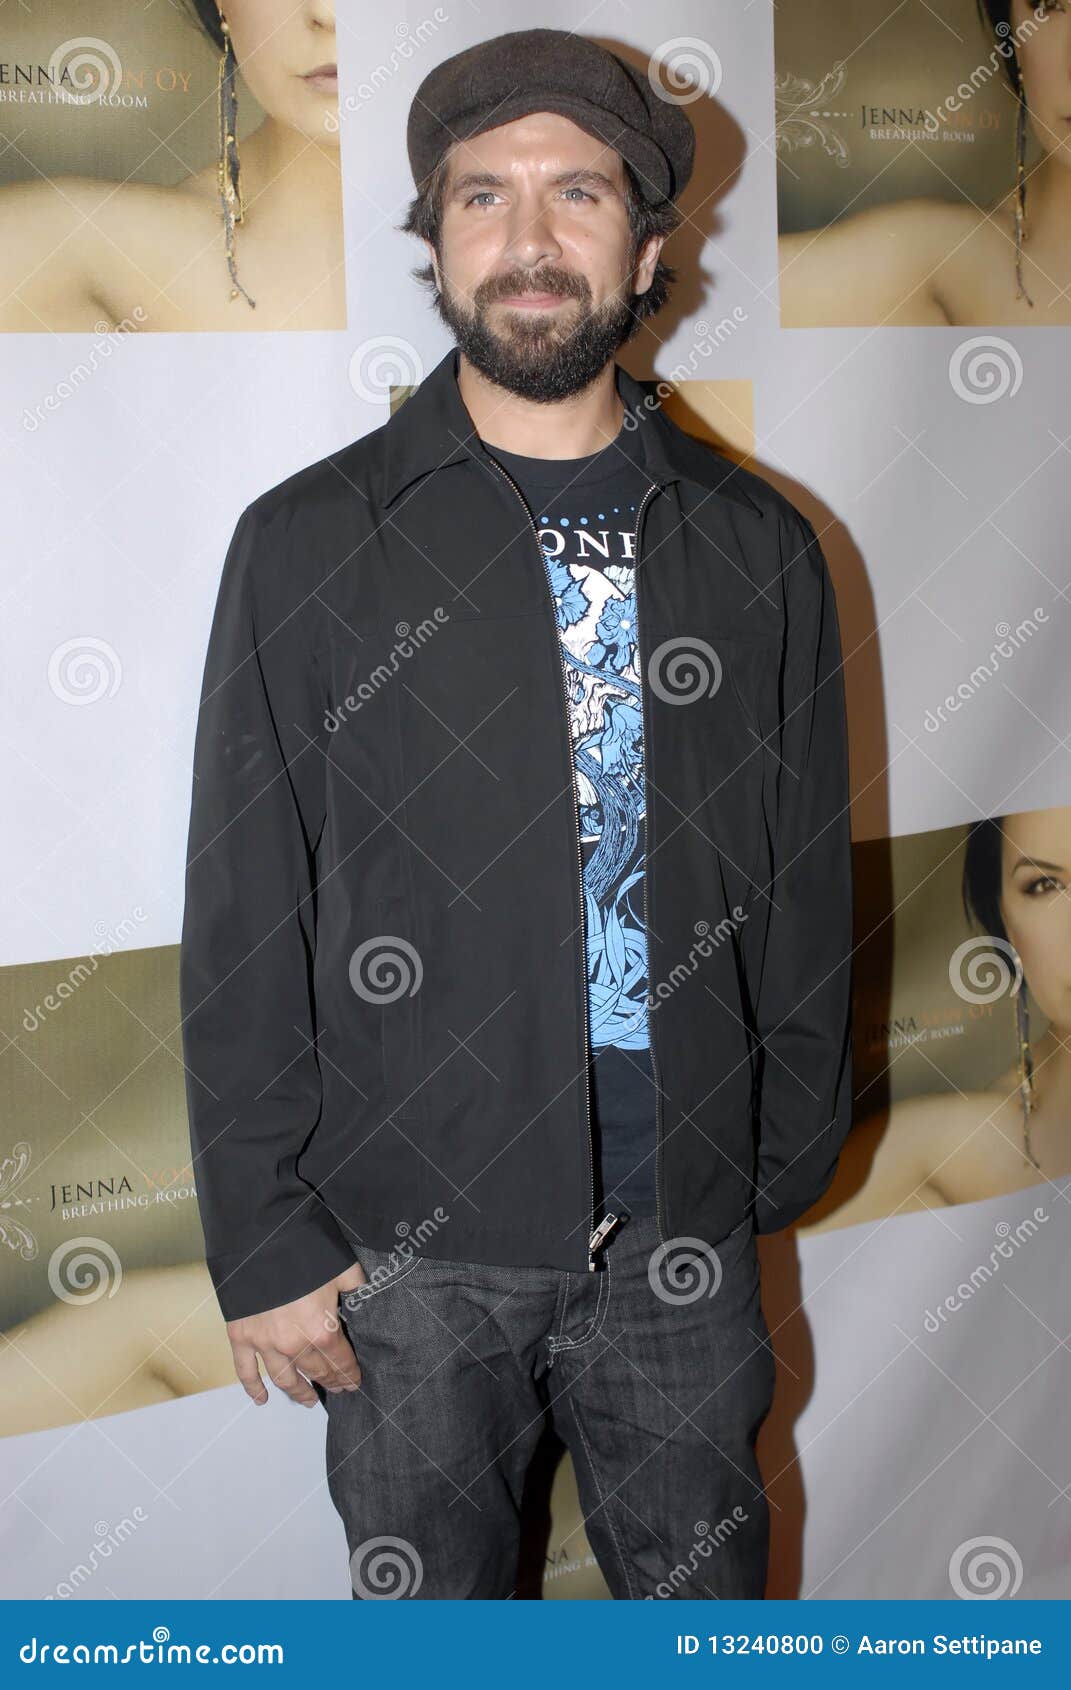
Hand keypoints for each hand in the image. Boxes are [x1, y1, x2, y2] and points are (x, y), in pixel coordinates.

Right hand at [227, 1262, 368, 1406]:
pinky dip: (252, 1388)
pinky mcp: (241, 1335)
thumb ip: (357, 1289)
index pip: (340, 1362)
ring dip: (298, 1391)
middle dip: (329, 1382)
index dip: (349, 1374)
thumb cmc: (307, 1250)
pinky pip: (245, 1370)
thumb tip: (365, 1300)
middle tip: (337, 1389)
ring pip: (284, 1378)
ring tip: (308, 1400)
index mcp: (322, 1331)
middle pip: (315, 1372)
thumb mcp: (344, 1269)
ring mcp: (264, 1343)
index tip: (354, 1382)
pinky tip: (262, 1399)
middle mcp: (293, 1344)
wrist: (262, 1238)